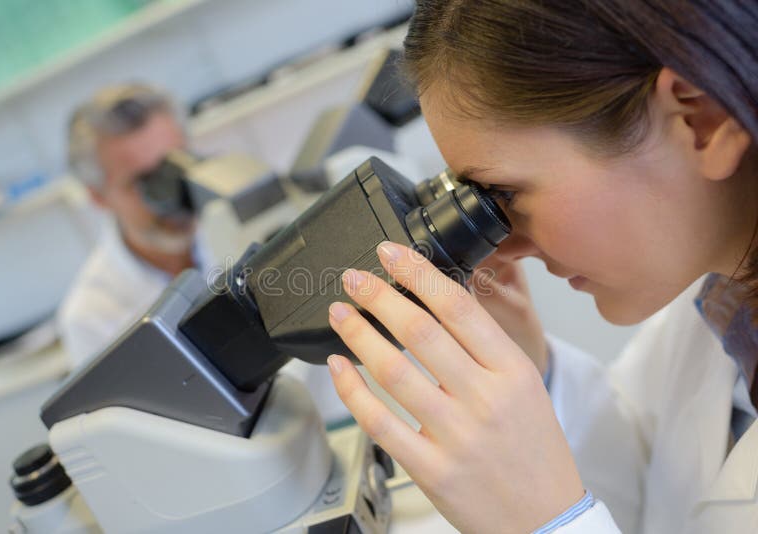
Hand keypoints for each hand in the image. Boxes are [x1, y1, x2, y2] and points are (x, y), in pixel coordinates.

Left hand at [327, 242, 582, 533]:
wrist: (545, 520)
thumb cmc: (535, 452)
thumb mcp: (526, 388)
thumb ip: (485, 348)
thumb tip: (439, 302)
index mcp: (513, 372)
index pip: (459, 307)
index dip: (418, 273)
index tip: (391, 253)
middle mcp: (485, 399)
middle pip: (420, 331)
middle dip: (379, 296)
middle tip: (355, 278)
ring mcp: (456, 435)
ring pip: (393, 370)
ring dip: (358, 334)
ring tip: (340, 313)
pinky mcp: (430, 468)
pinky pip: (378, 421)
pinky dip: (351, 389)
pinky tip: (339, 367)